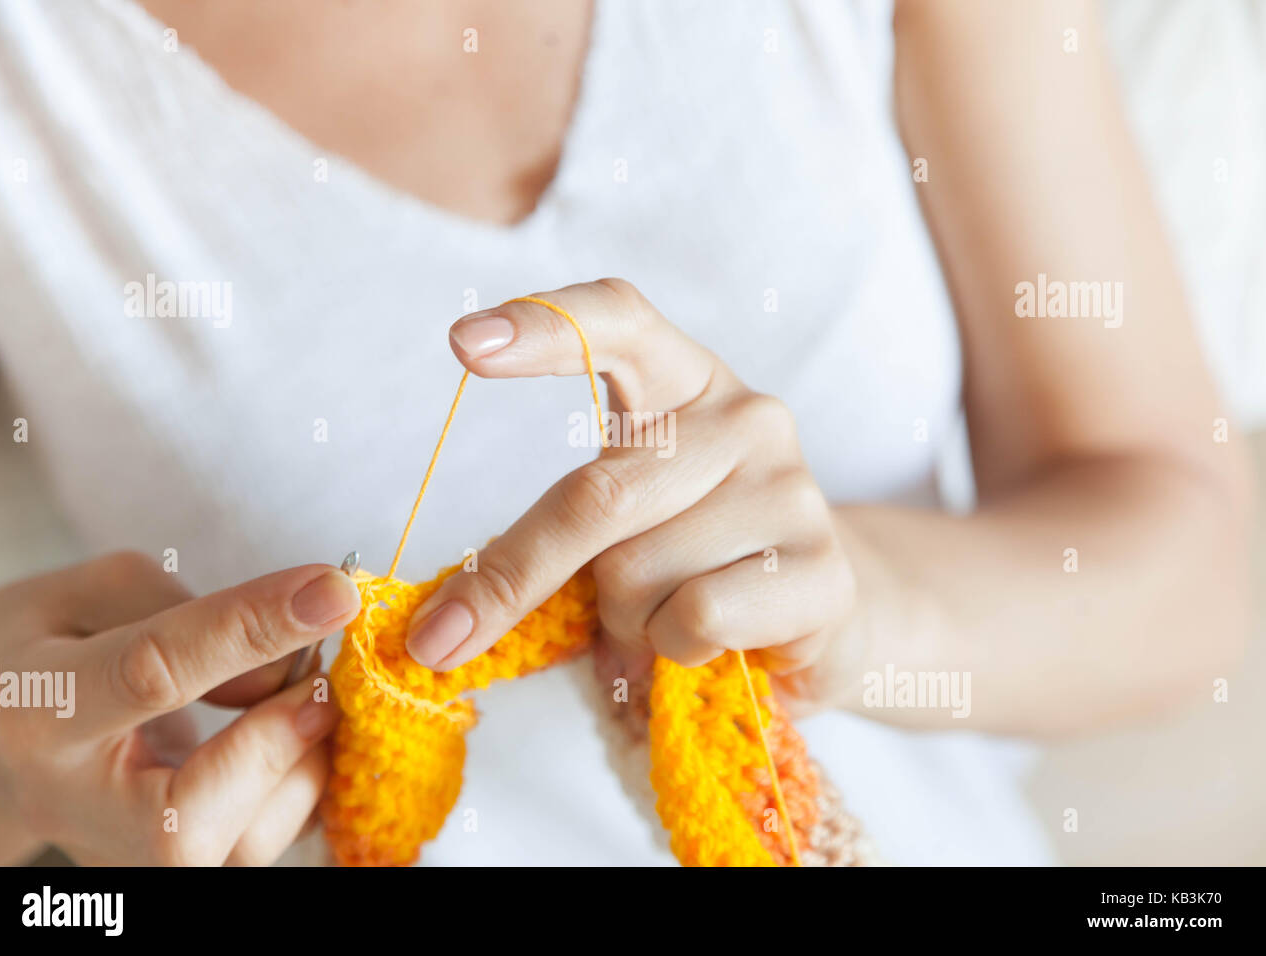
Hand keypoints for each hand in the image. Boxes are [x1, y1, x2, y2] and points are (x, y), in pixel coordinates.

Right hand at [0, 552, 360, 864]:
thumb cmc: (49, 648)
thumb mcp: (94, 591)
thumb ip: (191, 614)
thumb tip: (285, 670)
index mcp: (41, 711)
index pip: (154, 675)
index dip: (252, 630)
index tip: (332, 594)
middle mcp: (72, 805)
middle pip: (188, 821)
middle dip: (278, 740)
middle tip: (318, 671)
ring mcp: (119, 856)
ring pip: (239, 848)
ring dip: (301, 759)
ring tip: (301, 691)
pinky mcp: (171, 871)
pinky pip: (260, 843)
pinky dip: (299, 782)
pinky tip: (291, 728)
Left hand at [404, 279, 858, 703]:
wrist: (816, 611)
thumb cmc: (690, 559)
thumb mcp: (620, 524)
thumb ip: (552, 536)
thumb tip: (441, 625)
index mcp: (683, 380)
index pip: (617, 321)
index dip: (544, 325)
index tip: (464, 344)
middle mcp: (746, 416)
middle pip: (598, 494)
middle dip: (517, 575)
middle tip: (445, 637)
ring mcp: (792, 487)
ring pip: (638, 573)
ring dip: (623, 623)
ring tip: (664, 619)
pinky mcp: (823, 568)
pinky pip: (696, 617)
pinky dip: (673, 649)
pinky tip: (712, 642)